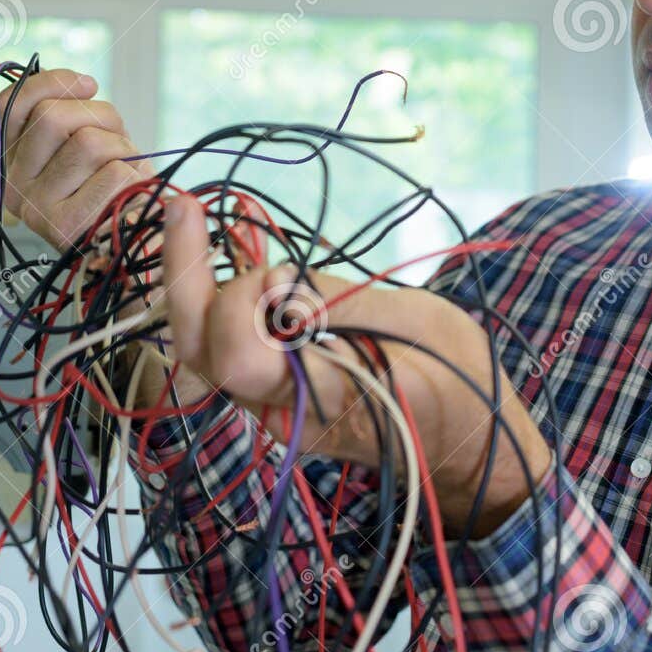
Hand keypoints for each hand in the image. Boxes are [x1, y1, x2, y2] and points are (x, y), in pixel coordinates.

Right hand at [0, 69, 150, 249]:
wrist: (131, 238)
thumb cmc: (111, 185)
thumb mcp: (87, 143)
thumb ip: (73, 115)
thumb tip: (83, 84)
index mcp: (12, 159)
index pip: (10, 103)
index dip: (52, 82)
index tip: (89, 85)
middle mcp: (14, 184)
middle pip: (52, 117)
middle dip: (98, 117)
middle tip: (115, 138)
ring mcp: (35, 208)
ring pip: (88, 143)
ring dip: (121, 148)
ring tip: (123, 170)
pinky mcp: (64, 227)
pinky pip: (113, 173)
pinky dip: (134, 174)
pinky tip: (128, 192)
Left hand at [161, 192, 551, 535]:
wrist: (466, 446)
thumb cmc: (458, 382)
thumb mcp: (419, 327)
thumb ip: (343, 307)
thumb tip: (276, 289)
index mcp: (324, 397)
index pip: (238, 356)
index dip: (244, 299)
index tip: (281, 274)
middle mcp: (283, 409)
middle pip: (198, 348)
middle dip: (185, 272)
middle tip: (187, 205)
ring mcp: (274, 406)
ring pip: (200, 347)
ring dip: (192, 278)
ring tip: (191, 212)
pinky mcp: (276, 393)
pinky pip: (223, 344)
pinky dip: (211, 292)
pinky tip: (212, 245)